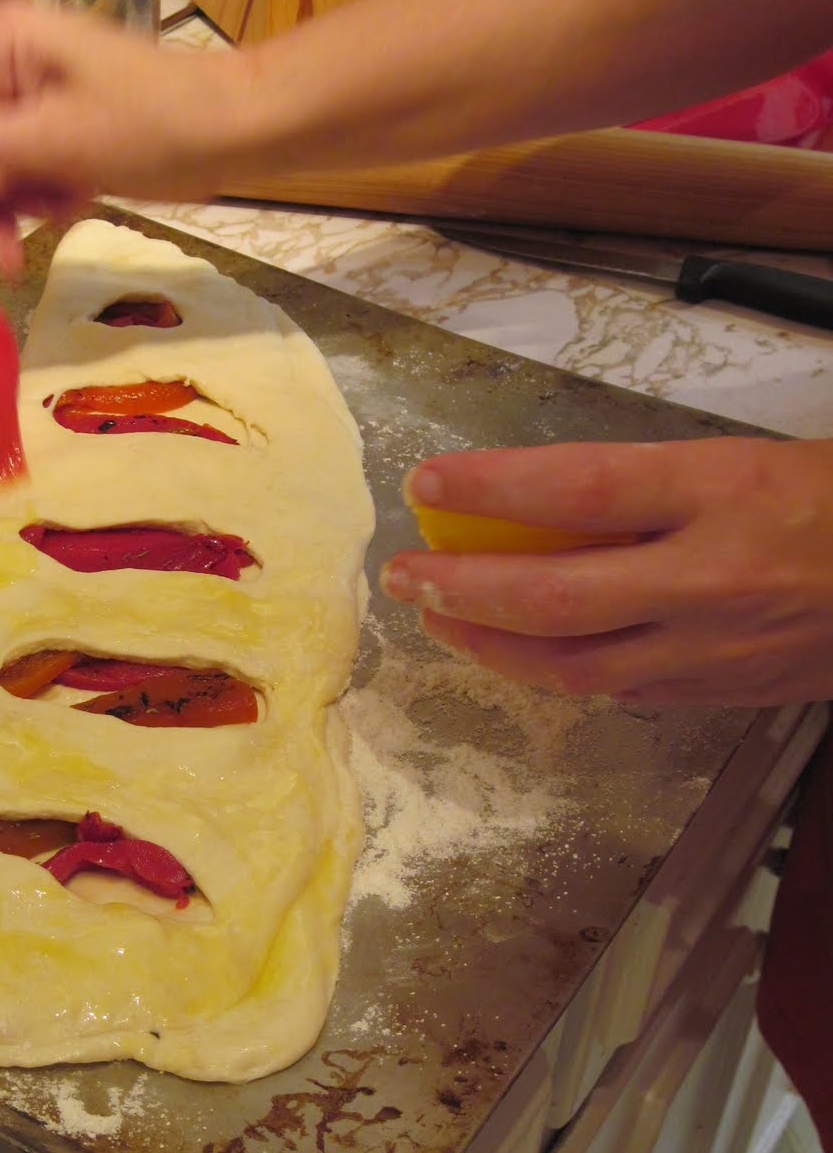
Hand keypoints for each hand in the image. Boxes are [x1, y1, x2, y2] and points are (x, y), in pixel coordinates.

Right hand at [0, 0, 249, 271]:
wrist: (232, 133)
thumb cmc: (151, 123)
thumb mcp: (52, 140)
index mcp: (2, 42)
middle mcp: (11, 64)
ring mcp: (38, 100)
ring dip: (7, 208)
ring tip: (34, 239)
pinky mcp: (63, 133)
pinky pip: (26, 173)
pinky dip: (41, 200)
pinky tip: (71, 203)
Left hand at [382, 436, 832, 706]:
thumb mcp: (746, 459)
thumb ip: (649, 484)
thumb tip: (540, 500)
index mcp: (722, 492)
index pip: (577, 489)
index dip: (490, 487)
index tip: (427, 482)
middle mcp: (711, 577)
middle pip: (556, 598)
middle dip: (464, 591)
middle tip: (405, 576)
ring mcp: (717, 647)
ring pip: (574, 666)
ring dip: (492, 648)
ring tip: (441, 622)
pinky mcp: (726, 693)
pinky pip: (621, 692)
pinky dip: (558, 675)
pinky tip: (521, 657)